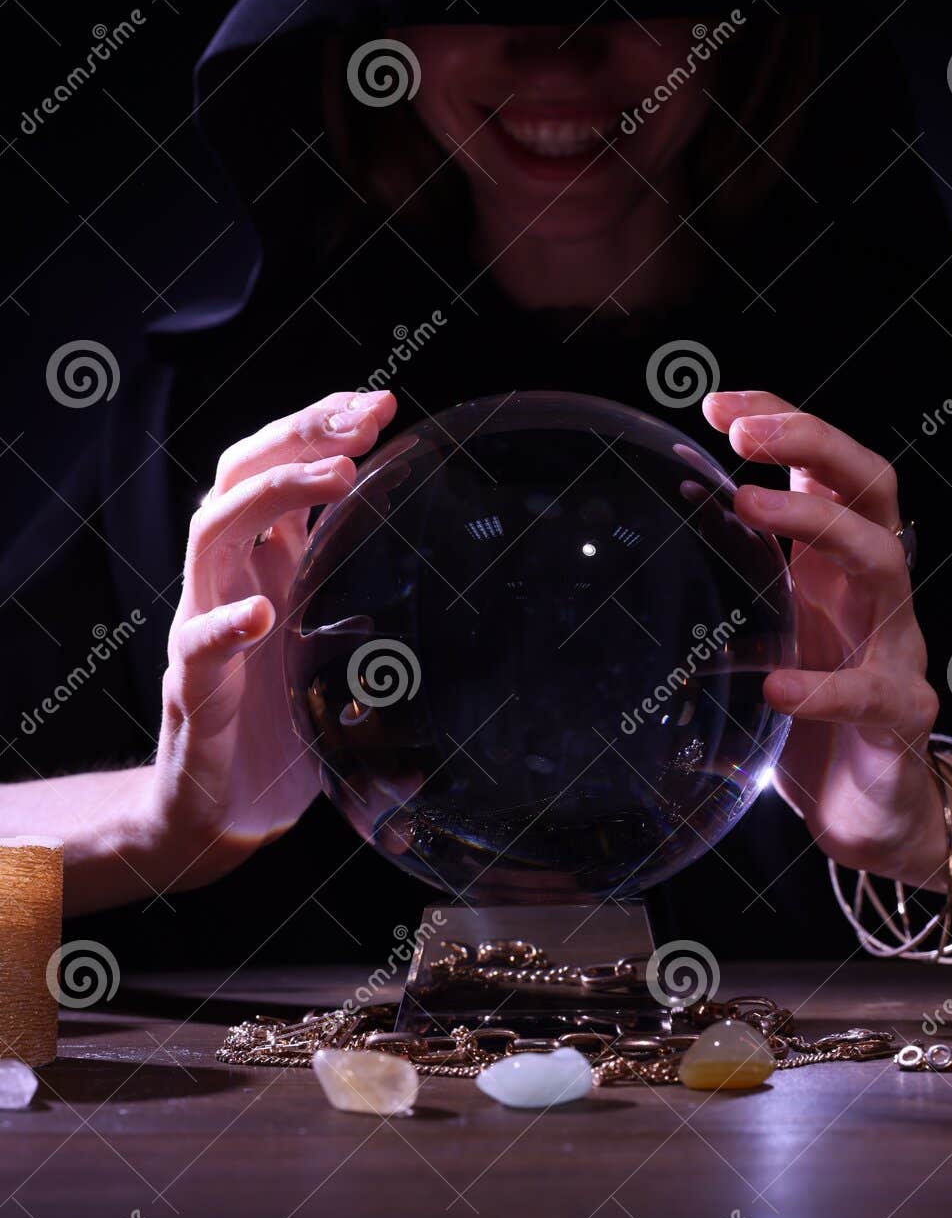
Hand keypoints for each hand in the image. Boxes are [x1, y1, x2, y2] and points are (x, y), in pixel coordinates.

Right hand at [143, 389, 396, 891]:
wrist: (214, 814)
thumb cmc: (283, 731)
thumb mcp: (348, 662)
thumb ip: (397, 633)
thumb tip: (492, 645)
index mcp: (268, 567)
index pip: (281, 469)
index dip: (322, 427)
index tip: (383, 403)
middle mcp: (230, 582)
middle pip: (242, 474)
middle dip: (301, 431)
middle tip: (365, 415)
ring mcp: (203, 630)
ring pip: (211, 532)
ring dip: (272, 493)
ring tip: (336, 474)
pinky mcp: (192, 692)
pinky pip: (196, 648)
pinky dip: (223, 625)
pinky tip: (261, 617)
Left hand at [704, 390, 939, 877]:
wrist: (865, 812)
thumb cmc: (809, 712)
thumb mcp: (767, 628)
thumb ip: (736, 572)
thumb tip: (673, 500)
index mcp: (836, 564)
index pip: (827, 466)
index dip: (785, 422)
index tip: (719, 402)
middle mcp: (874, 592)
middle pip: (870, 487)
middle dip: (812, 441)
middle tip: (743, 429)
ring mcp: (896, 649)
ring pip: (883, 560)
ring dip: (816, 523)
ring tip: (747, 504)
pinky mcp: (901, 718)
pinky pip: (871, 693)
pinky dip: (824, 686)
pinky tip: (774, 684)